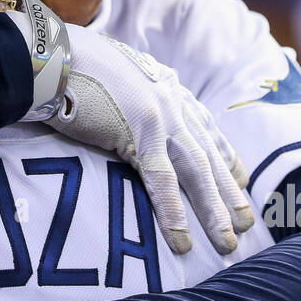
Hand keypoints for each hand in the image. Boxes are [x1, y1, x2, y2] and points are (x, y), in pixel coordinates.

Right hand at [49, 28, 252, 254]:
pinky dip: (173, 213)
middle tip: (247, 223)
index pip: (205, 126)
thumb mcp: (117, 75)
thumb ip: (134, 94)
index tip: (241, 179)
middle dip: (230, 191)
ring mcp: (158, 116)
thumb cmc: (72, 65)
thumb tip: (130, 111)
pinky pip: (162, 181)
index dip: (225, 155)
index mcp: (166, 86)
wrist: (52, 57)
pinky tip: (182, 241)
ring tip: (228, 243)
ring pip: (196, 171)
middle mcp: (171, 100)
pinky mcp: (138, 133)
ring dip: (213, 210)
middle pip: (209, 153)